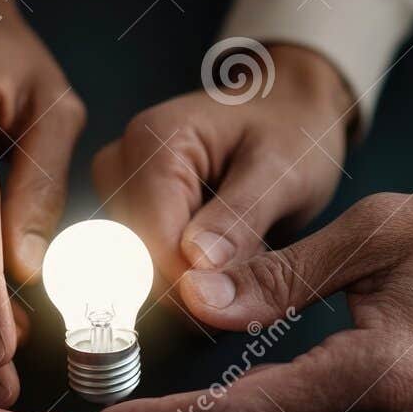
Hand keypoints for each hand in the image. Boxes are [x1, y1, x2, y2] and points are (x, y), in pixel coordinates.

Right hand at [91, 44, 353, 290]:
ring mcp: (121, 186)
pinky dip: (189, 274)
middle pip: (136, 259)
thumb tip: (196, 266)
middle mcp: (123, 162)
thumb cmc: (291, 130)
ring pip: (139, 269)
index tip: (239, 301)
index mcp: (154, 141)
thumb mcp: (282, 171)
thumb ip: (240, 218)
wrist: (289, 110)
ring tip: (243, 255)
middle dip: (192, 285)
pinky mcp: (130, 208)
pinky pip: (147, 264)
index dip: (190, 284)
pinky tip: (226, 256)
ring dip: (192, 282)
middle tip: (252, 275)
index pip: (150, 240)